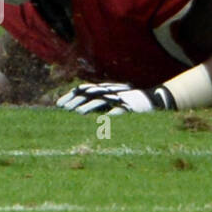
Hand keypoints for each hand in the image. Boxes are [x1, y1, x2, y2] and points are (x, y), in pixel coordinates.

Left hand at [56, 82, 174, 114]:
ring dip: (90, 107)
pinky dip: (110, 116)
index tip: (58, 105)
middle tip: (65, 110)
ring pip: (102, 102)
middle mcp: (109, 92)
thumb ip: (96, 103)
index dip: (70, 96)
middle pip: (88, 95)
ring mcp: (119, 99)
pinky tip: (102, 121)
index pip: (82, 90)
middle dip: (76, 101)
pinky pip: (119, 112)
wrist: (153, 99)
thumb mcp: (110, 100)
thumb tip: (75, 110)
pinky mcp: (130, 107)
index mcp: (102, 89)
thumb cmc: (127, 102)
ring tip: (79, 114)